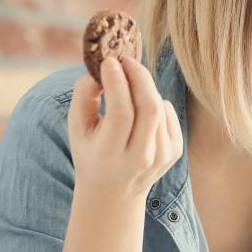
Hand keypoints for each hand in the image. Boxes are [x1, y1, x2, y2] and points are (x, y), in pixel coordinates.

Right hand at [68, 56, 182, 202]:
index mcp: (111, 154)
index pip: (121, 112)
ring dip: (144, 87)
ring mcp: (162, 156)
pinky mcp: (175, 151)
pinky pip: (168, 113)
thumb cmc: (91, 152)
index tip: (109, 61)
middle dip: (139, 75)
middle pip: (148, 107)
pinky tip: (140, 109)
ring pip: (159, 107)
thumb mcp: (76, 129)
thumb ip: (83, 96)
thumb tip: (99, 70)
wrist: (115, 192)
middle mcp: (140, 158)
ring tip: (128, 82)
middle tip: (126, 59)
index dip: (117, 82)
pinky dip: (155, 102)